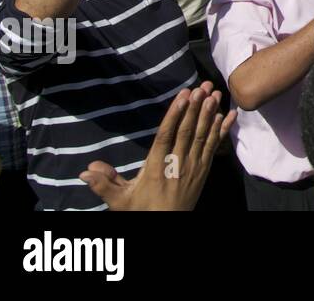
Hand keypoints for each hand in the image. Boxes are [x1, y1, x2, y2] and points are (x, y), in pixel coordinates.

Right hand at [80, 82, 234, 210]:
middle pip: (187, 130)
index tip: (183, 96)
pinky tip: (227, 116)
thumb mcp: (120, 200)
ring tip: (214, 93)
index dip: (175, 115)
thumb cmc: (142, 211)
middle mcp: (177, 163)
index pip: (167, 136)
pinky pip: (214, 147)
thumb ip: (104, 184)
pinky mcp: (204, 171)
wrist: (166, 226)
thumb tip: (85, 171)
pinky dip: (221, 131)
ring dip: (210, 113)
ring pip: (203, 136)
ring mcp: (193, 166)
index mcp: (156, 167)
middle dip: (195, 107)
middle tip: (202, 86)